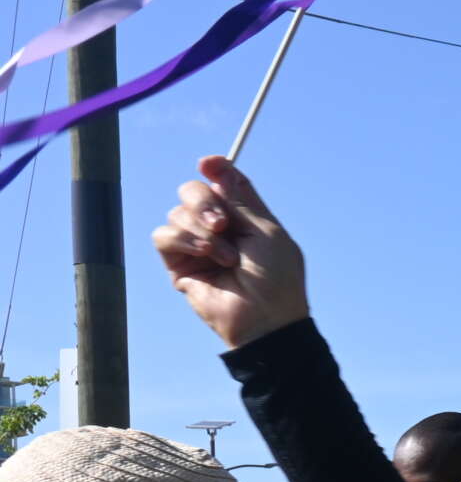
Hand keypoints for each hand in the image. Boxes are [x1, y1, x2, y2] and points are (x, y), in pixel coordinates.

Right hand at [151, 158, 309, 349]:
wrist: (265, 319)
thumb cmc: (276, 278)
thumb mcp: (266, 231)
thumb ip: (241, 197)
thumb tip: (215, 162)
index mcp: (244, 217)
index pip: (221, 182)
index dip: (213, 168)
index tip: (208, 163)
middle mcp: (218, 228)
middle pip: (192, 190)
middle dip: (203, 201)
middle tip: (222, 224)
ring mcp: (197, 245)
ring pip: (177, 212)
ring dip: (201, 230)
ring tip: (227, 257)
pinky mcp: (179, 263)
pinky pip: (163, 235)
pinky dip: (183, 239)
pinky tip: (206, 255)